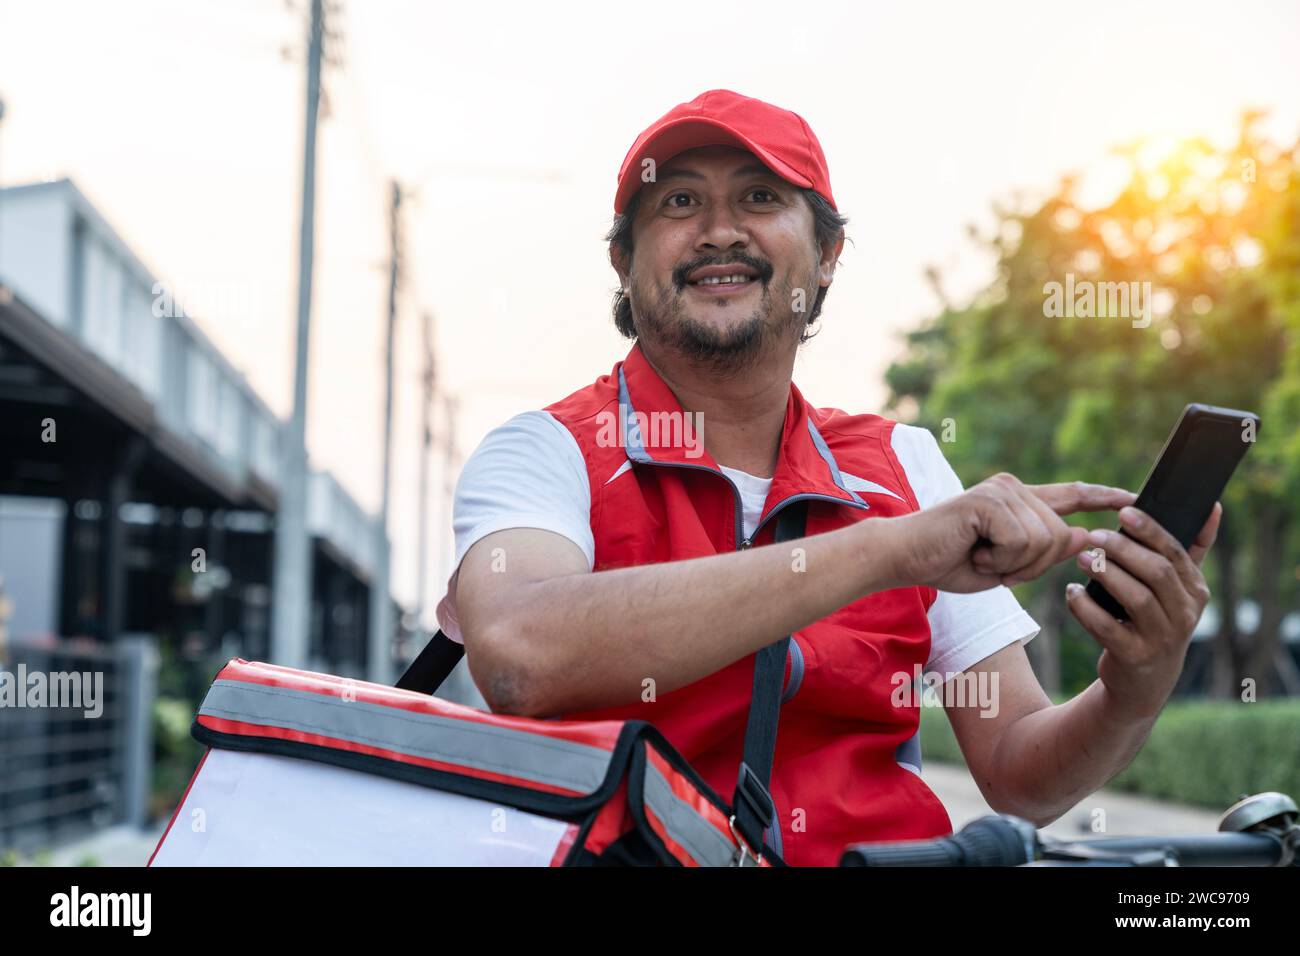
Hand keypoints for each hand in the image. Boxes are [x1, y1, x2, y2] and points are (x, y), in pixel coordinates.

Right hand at [884, 473, 1136, 592]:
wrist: (904, 557)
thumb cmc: (948, 561)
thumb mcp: (1006, 565)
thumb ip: (1044, 552)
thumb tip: (1083, 535)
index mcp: (1018, 501)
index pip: (1070, 494)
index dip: (1103, 497)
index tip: (1133, 499)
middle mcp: (1013, 487)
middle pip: (1060, 535)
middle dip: (1033, 566)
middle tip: (993, 566)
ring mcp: (1002, 490)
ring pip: (1044, 541)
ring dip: (1014, 564)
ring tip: (981, 557)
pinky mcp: (989, 500)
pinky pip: (1021, 542)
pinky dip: (999, 560)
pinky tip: (974, 552)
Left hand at [1066, 503, 1220, 719]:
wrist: (1143, 681)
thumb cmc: (1155, 620)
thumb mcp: (1177, 590)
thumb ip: (1191, 550)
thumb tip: (1212, 507)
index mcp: (1195, 591)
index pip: (1176, 553)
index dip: (1150, 531)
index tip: (1124, 512)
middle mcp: (1185, 615)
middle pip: (1157, 572)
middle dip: (1124, 549)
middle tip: (1094, 535)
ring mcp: (1162, 639)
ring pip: (1136, 598)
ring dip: (1106, 574)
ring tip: (1081, 558)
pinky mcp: (1135, 657)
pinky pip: (1107, 628)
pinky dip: (1085, 608)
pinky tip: (1071, 592)